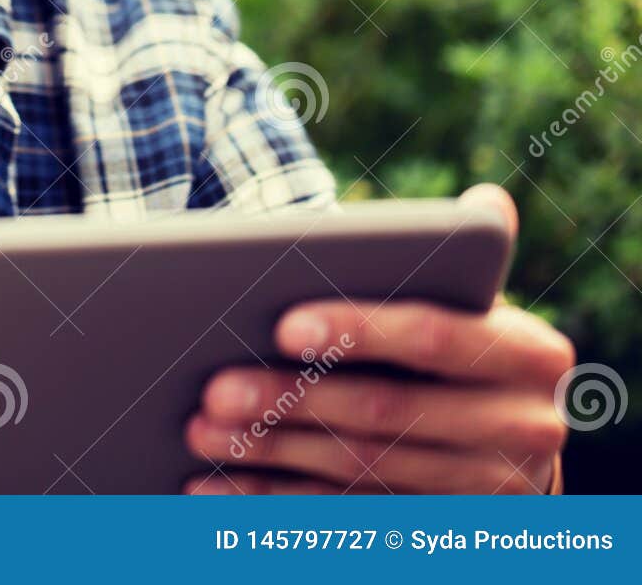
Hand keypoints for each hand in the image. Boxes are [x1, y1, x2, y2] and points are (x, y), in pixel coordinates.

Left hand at [183, 184, 574, 494]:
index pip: (434, 336)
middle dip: (291, 400)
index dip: (358, 330)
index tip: (282, 326)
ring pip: (360, 470)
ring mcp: (485, 490)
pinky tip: (215, 488)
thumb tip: (488, 201)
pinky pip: (345, 518)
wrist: (506, 435)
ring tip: (202, 432)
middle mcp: (522, 428)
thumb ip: (454, 255)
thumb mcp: (464, 298)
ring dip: (271, 453)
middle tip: (213, 391)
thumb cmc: (456, 338)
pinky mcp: (441, 531)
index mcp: (529, 354)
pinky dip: (274, 502)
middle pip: (386, 413)